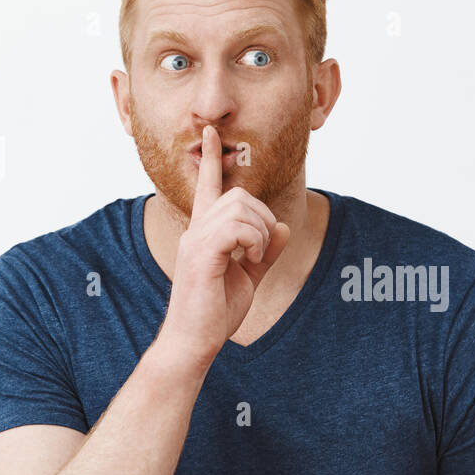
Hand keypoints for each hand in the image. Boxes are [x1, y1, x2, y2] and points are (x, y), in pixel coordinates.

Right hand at [158, 125, 290, 368]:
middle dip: (262, 216)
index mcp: (205, 233)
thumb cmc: (215, 313)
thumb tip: (280, 225)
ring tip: (254, 257)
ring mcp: (196, 241)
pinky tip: (250, 259)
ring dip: (260, 232)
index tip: (212, 132)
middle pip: (238, 195)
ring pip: (240, 208)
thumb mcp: (248, 276)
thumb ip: (264, 251)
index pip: (207, 188)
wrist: (194, 341)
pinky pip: (236, 229)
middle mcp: (196, 231)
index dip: (211, 159)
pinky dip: (254, 242)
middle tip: (261, 248)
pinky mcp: (201, 256)